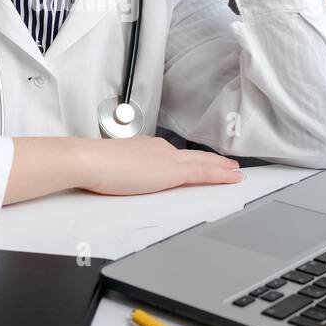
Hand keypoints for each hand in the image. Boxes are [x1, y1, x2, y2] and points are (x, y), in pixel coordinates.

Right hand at [77, 135, 243, 195]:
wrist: (90, 161)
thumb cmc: (93, 165)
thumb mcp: (111, 167)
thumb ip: (122, 171)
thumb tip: (120, 177)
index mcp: (145, 148)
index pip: (174, 155)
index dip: (190, 159)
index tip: (198, 162)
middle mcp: (159, 149)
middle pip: (193, 156)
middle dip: (212, 161)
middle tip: (228, 165)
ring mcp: (167, 159)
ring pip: (202, 163)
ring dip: (220, 168)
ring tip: (235, 172)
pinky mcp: (172, 172)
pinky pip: (203, 173)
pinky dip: (221, 175)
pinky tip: (232, 178)